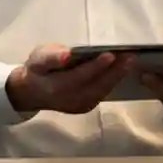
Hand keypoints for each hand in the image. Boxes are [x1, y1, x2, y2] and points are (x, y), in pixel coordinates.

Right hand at [6, 44, 134, 113]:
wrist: (32, 91)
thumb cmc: (37, 69)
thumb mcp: (39, 58)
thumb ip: (52, 57)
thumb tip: (67, 55)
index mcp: (55, 87)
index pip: (79, 76)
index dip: (95, 66)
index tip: (110, 54)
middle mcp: (68, 100)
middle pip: (95, 86)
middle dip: (114, 72)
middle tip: (130, 57)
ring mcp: (77, 106)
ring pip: (101, 92)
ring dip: (117, 77)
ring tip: (130, 62)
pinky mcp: (84, 107)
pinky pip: (101, 94)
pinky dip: (112, 83)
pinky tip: (122, 70)